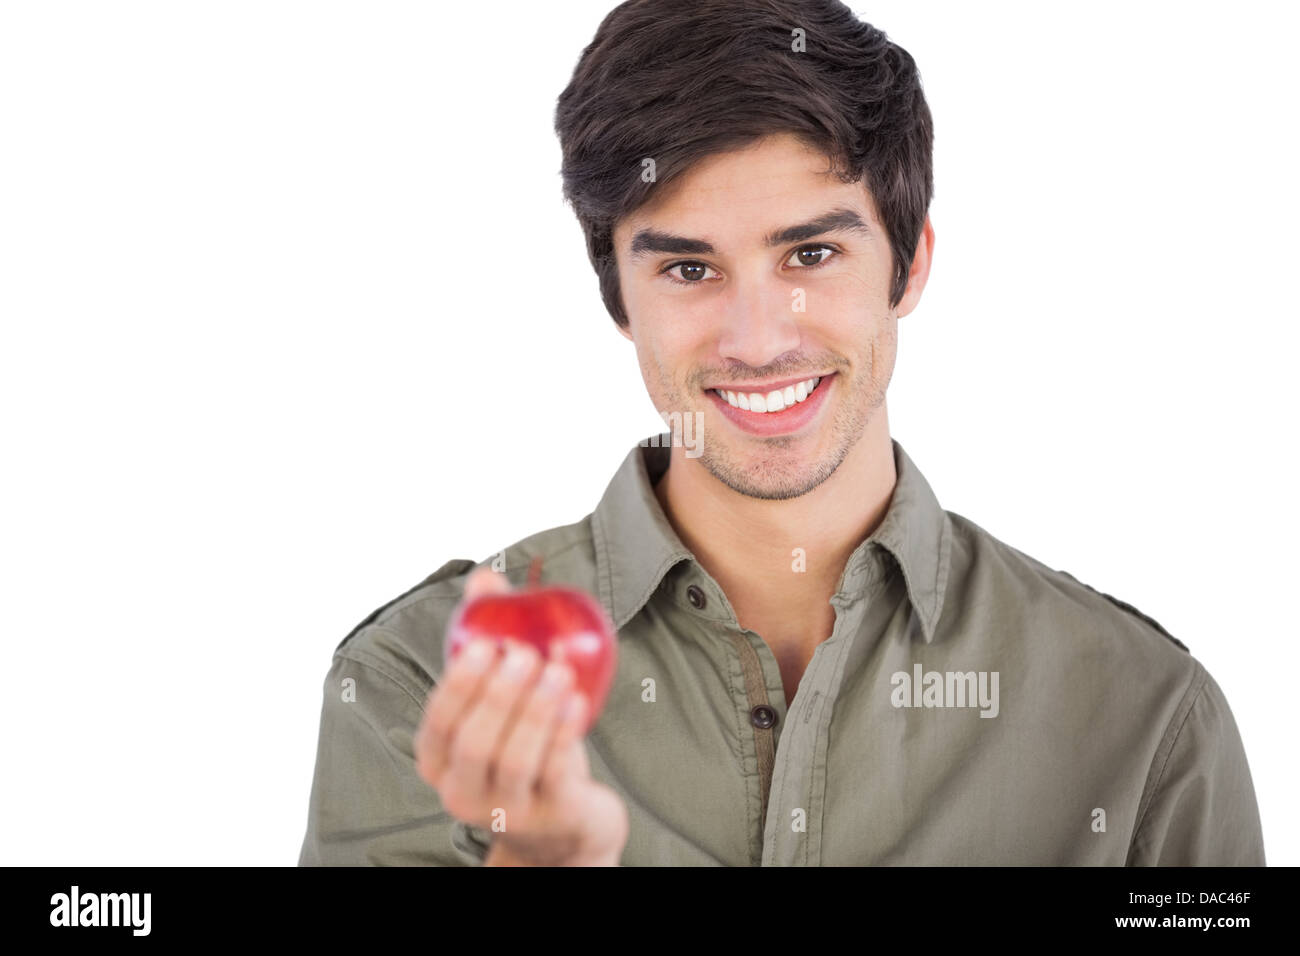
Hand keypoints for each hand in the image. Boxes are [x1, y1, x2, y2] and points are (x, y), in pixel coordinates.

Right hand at [414, 566, 628, 865]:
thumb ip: (487, 636)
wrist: (563, 816)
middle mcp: (463, 791)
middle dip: (500, 694)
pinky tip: (578, 700)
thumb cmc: (520, 742)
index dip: (460, 683)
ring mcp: (506, 811)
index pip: (438, 722)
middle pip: (475, 743)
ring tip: (559, 671)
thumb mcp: (498, 698)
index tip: (486, 644)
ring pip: (516, 760)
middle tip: (526, 653)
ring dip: (537, 710)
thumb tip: (485, 577)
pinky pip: (555, 773)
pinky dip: (564, 733)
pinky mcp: (551, 815)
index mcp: (438, 759)